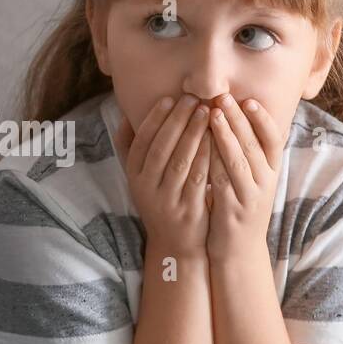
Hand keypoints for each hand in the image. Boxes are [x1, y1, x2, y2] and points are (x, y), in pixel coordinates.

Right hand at [113, 94, 212, 258]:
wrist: (176, 245)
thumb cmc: (160, 201)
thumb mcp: (140, 178)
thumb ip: (133, 148)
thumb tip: (126, 113)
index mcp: (134, 177)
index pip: (142, 142)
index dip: (155, 119)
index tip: (170, 98)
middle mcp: (146, 189)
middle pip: (161, 148)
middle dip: (178, 121)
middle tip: (193, 99)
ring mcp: (167, 201)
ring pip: (181, 161)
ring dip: (195, 134)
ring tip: (207, 112)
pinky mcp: (188, 211)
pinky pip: (199, 178)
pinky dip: (208, 156)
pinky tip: (217, 139)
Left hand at [206, 95, 284, 259]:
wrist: (239, 250)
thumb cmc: (240, 206)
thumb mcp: (251, 179)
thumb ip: (248, 154)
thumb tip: (239, 119)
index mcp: (272, 172)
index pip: (274, 139)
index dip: (263, 119)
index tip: (249, 100)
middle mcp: (267, 182)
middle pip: (255, 145)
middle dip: (239, 119)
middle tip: (224, 97)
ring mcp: (251, 197)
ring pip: (240, 160)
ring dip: (226, 135)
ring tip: (213, 114)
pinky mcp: (234, 210)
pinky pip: (223, 180)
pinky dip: (213, 160)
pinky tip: (202, 146)